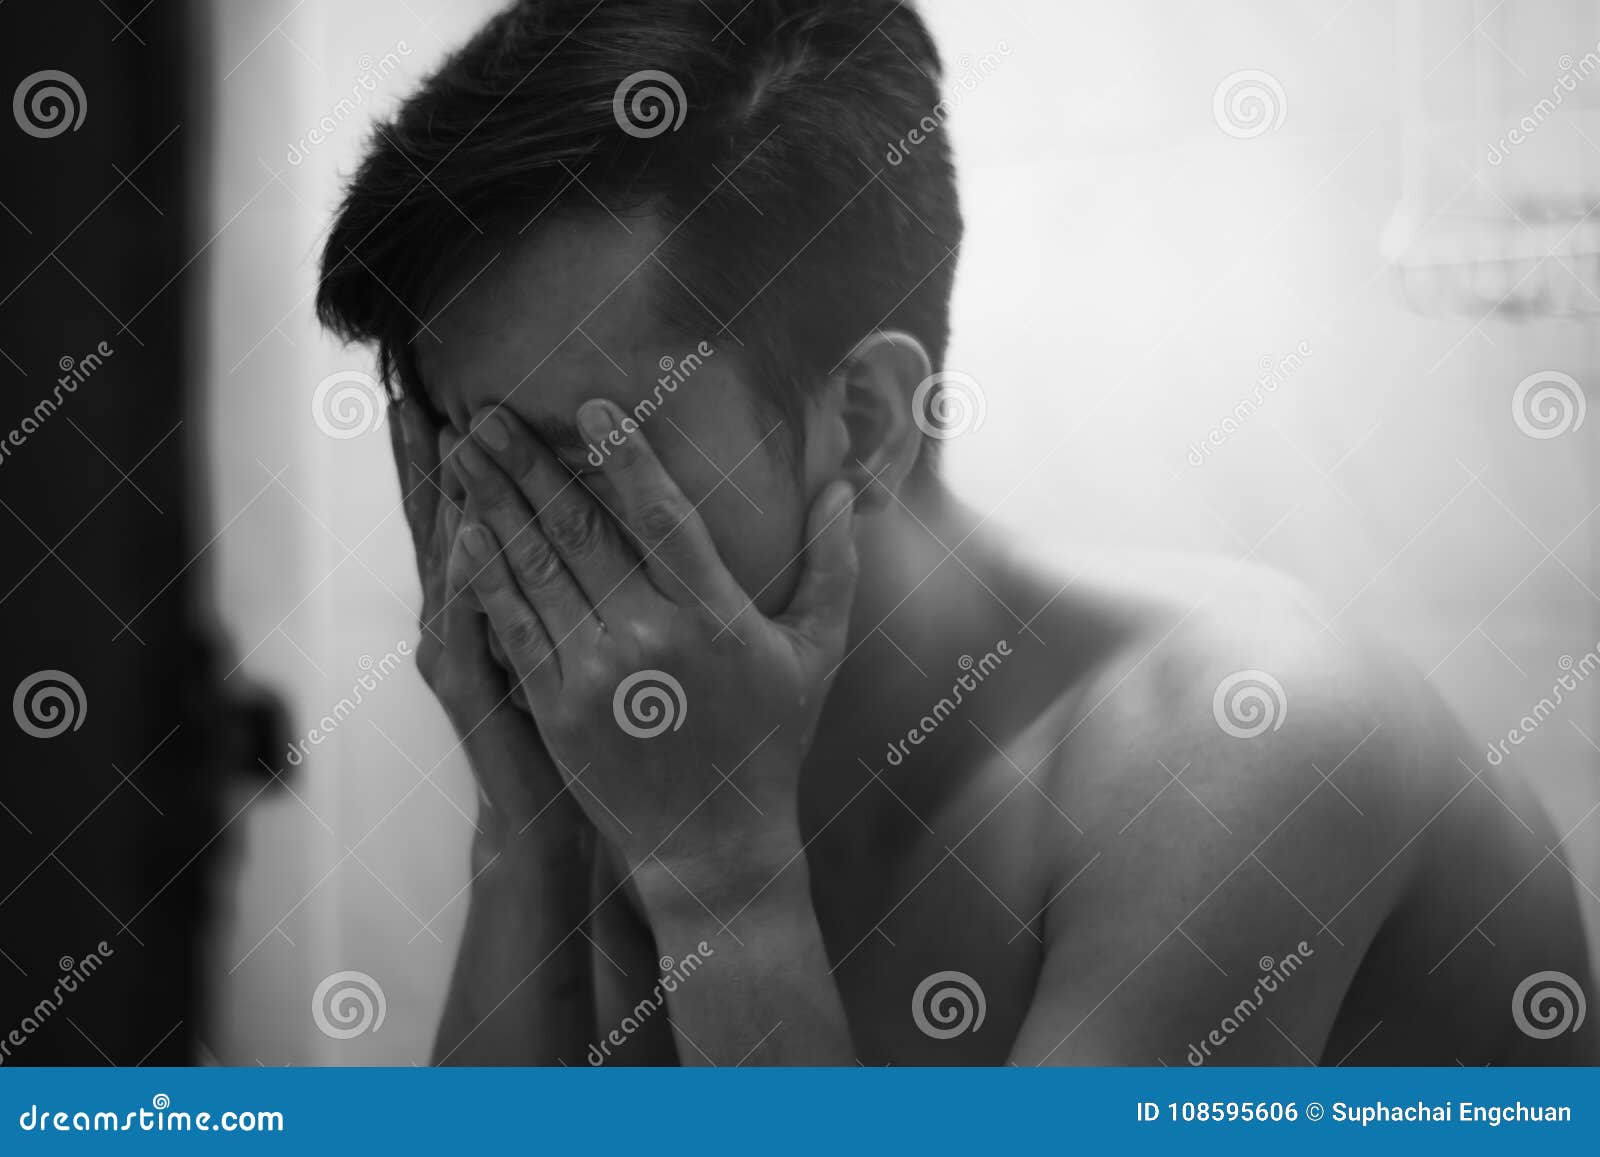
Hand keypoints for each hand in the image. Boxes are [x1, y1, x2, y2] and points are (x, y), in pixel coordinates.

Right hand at [388, 397, 588, 862]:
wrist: (544, 818)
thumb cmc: (565, 722)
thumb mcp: (556, 637)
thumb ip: (555, 579)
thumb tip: (582, 514)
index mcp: (473, 603)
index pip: (454, 512)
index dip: (437, 455)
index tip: (429, 389)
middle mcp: (451, 621)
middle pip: (433, 522)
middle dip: (422, 455)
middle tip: (409, 388)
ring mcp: (455, 656)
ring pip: (446, 559)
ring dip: (441, 495)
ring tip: (436, 432)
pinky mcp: (475, 693)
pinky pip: (471, 626)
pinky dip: (467, 580)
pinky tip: (467, 535)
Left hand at [451, 400, 857, 899]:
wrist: (711, 847)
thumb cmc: (768, 744)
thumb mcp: (817, 654)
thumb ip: (833, 566)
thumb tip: (843, 488)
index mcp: (713, 618)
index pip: (662, 517)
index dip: (626, 456)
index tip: (591, 405)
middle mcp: (646, 639)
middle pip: (578, 530)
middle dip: (529, 464)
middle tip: (490, 411)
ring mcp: (592, 675)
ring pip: (534, 569)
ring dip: (495, 503)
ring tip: (465, 452)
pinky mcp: (554, 708)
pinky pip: (512, 626)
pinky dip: (486, 574)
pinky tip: (465, 530)